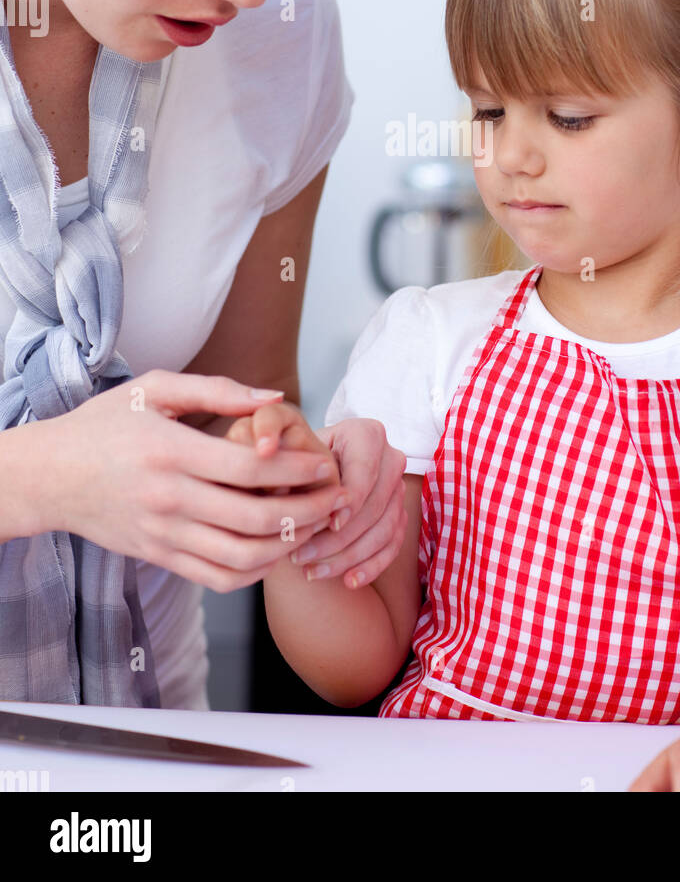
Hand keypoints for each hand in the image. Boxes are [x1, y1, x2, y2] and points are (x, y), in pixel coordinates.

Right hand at [46, 369, 344, 593]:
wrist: (51, 475)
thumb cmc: (106, 424)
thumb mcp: (154, 389)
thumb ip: (218, 390)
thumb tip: (275, 397)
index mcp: (171, 451)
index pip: (251, 469)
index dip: (298, 470)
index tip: (327, 464)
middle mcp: (169, 499)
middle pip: (256, 519)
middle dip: (309, 511)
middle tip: (338, 499)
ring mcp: (164, 535)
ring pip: (242, 557)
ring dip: (290, 546)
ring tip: (315, 525)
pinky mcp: (160, 557)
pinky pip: (218, 578)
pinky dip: (256, 572)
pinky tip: (276, 550)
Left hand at [287, 417, 407, 590]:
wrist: (309, 470)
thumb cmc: (293, 452)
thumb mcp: (283, 439)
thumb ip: (277, 445)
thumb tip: (273, 473)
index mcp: (367, 433)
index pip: (365, 472)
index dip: (348, 502)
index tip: (324, 524)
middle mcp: (390, 458)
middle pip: (375, 505)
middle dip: (339, 537)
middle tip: (301, 557)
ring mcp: (397, 489)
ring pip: (385, 529)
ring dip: (349, 556)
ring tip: (312, 571)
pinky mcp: (398, 515)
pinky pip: (393, 545)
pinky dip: (372, 566)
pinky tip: (347, 581)